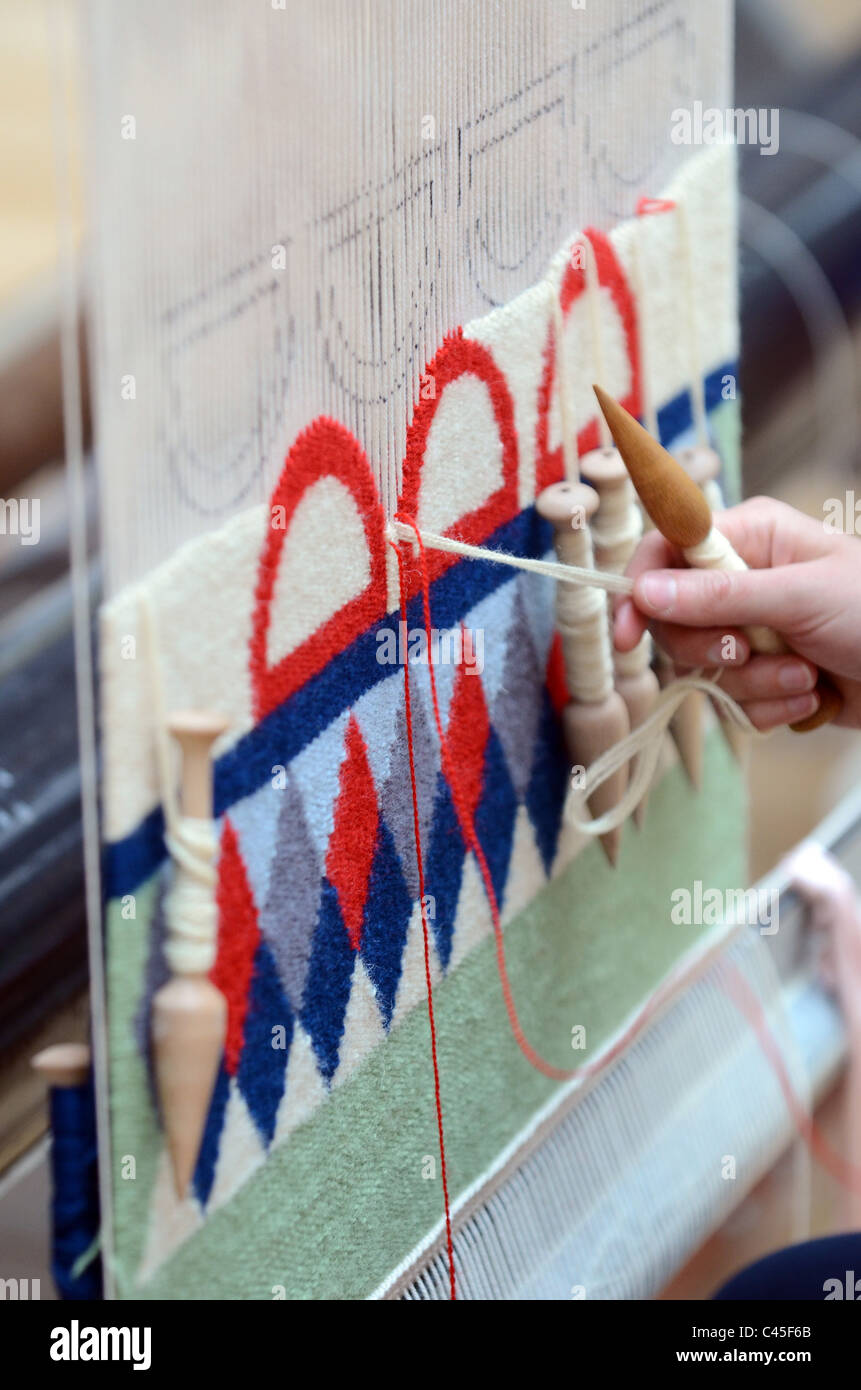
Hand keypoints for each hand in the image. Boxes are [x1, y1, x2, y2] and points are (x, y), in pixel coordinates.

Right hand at [614, 496, 860, 730]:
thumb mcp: (799, 596)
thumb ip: (719, 595)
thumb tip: (644, 592)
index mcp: (749, 538)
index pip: (665, 552)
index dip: (640, 591)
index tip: (627, 634)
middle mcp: (744, 581)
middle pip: (675, 622)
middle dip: (716, 649)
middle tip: (752, 649)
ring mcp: (755, 632)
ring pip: (708, 670)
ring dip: (758, 684)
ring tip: (807, 674)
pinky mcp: (768, 678)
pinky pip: (735, 704)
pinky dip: (773, 708)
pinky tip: (814, 694)